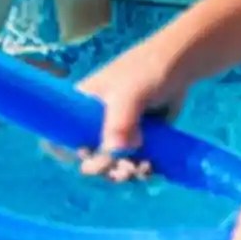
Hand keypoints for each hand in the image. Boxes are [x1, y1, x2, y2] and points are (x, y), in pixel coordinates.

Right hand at [73, 40, 187, 179]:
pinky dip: (140, 170)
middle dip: (106, 169)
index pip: (60, 137)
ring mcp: (117, 133)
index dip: (70, 153)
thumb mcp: (130, 94)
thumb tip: (113, 154)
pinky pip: (132, 162)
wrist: (180, 66)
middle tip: (125, 171)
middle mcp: (94, 122)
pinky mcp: (137, 140)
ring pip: (113, 163)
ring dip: (126, 173)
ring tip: (144, 169)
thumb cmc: (146, 71)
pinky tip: (152, 168)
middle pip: (89, 158)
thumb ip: (119, 122)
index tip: (90, 159)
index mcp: (80, 108)